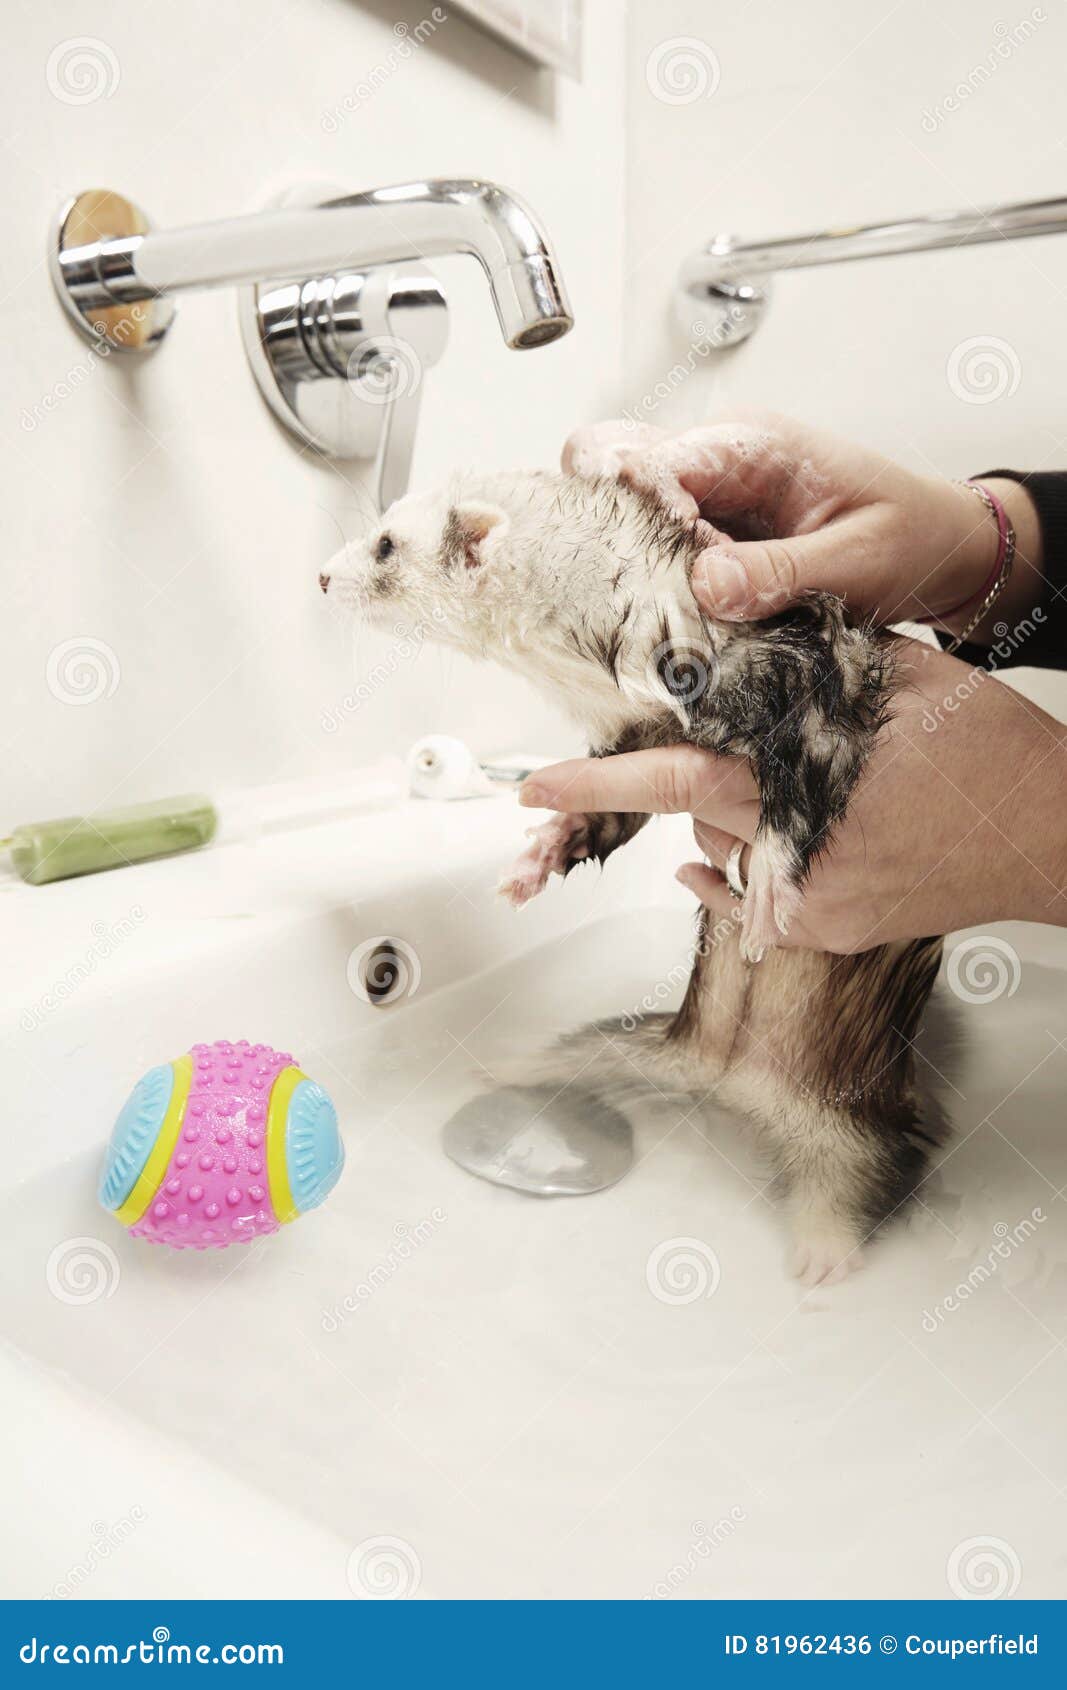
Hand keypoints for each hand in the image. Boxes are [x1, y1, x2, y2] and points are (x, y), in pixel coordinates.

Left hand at [520, 639, 1066, 952]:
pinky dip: (749, 859)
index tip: (535, 787)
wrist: (1048, 835)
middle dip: (649, 788)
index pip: (676, 776)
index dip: (598, 783)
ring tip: (809, 784)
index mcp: (803, 773)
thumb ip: (806, 662)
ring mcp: (809, 901)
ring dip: (737, 813)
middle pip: (694, 816)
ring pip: (725, 848)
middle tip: (588, 776)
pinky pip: (753, 891)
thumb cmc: (982, 748)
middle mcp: (796, 846)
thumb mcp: (895, 676)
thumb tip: (731, 637)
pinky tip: (780, 834)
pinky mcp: (825, 931)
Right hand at [563, 413, 1043, 641]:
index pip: (650, 457)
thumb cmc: (912, 536)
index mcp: (750, 444)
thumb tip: (708, 584)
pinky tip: (672, 619)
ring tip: (658, 612)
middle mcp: (714, 458)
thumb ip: (783, 572)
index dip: (637, 511)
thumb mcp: (858, 561)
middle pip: (607, 463)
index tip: (660, 566)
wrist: (943, 549)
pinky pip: (648, 546)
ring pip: (617, 507)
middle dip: (601, 521)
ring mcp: (702, 495)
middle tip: (635, 586)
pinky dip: (646, 580)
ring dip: (624, 558)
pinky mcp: (703, 534)